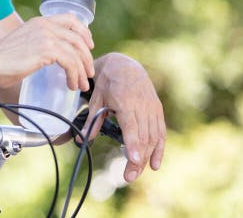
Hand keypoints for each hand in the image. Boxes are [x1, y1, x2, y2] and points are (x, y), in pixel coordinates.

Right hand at [0, 13, 94, 90]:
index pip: (71, 18)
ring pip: (77, 52)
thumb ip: (37, 48)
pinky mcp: (47, 49)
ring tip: (81, 85)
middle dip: (87, 57)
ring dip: (82, 70)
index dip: (84, 31)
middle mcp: (45, 25)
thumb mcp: (24, 46)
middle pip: (78, 37)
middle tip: (88, 72)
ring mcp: (47, 36)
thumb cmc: (0, 60)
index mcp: (39, 22)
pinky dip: (74, 75)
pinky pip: (71, 62)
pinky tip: (70, 85)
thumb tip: (46, 63)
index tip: (88, 45)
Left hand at [79, 53, 165, 182]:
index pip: (131, 127)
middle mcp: (142, 106)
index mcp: (126, 101)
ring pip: (152, 137)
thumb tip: (81, 140)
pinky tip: (154, 165)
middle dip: (136, 159)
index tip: (134, 160)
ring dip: (146, 158)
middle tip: (128, 177)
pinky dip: (159, 149)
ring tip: (135, 174)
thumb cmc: (107, 82)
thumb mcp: (97, 98)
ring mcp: (152, 108)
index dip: (133, 144)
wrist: (125, 65)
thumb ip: (92, 120)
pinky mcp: (157, 110)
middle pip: (143, 137)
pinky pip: (160, 132)